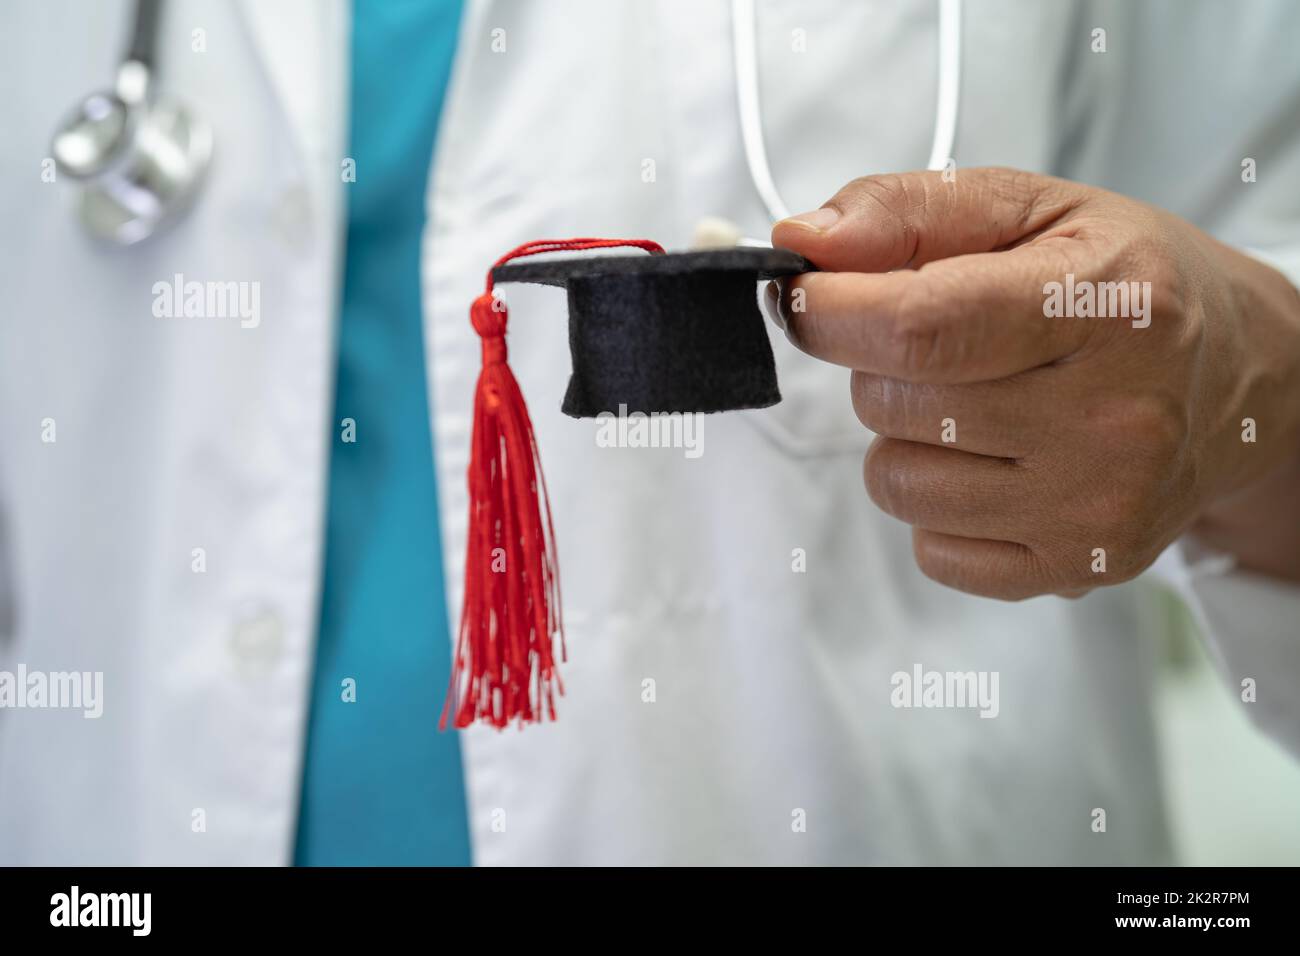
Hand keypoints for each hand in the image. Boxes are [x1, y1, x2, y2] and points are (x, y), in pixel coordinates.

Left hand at [770, 168, 1299, 598]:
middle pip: (892, 405)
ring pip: (894, 482)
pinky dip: (939, 505)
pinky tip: (1000, 465)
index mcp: (1105, 304)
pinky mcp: (1075, 568)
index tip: (811, 299)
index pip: (921, 327)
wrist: (1239, 377)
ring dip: (907, 438)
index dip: (833, 314)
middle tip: (945, 347)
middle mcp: (1111, 418)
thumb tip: (802, 242)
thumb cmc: (1126, 285)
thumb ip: (907, 210)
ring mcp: (1095, 507)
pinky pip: (930, 548)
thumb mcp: (1032, 208)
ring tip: (980, 406)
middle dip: (880, 368)